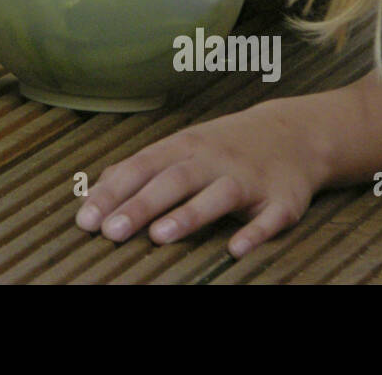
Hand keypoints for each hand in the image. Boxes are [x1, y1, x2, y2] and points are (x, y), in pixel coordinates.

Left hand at [75, 101, 329, 258]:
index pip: (141, 167)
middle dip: (141, 205)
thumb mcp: (182, 146)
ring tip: (159, 236)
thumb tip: (98, 189)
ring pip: (217, 195)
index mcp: (184, 147)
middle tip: (111, 231)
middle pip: (173, 180)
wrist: (294, 133)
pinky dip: (254, 233)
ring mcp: (249, 179)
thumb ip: (142, 168)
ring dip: (189, 215)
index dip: (113, 193)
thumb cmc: (224, 146)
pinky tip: (236, 249)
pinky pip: (270, 218)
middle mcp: (213, 159)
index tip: (86, 220)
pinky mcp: (282, 201)